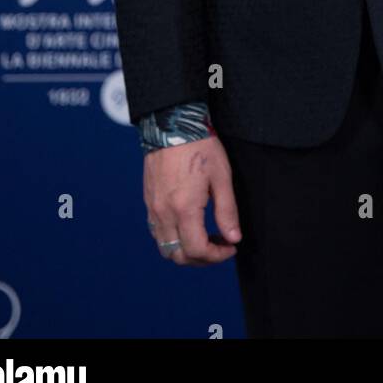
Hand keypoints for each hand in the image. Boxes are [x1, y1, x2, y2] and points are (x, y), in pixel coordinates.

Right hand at [143, 135, 241, 265]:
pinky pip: (157, 232)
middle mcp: (164, 213)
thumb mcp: (221, 177)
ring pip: (165, 248)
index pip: (197, 250)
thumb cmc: (200, 146)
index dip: (217, 256)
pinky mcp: (148, 201)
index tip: (230, 247)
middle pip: (178, 256)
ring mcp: (153, 208)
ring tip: (205, 237)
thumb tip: (233, 238)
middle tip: (219, 246)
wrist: (172, 124)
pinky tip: (188, 224)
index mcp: (184, 208)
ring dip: (185, 251)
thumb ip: (227, 211)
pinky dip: (173, 238)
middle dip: (201, 259)